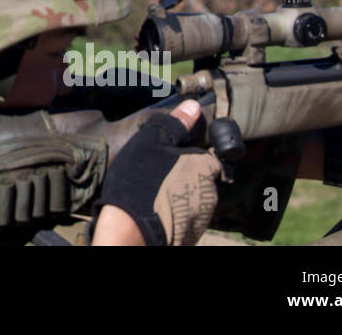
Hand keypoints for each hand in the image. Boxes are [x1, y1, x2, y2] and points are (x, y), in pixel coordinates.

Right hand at [91, 100, 221, 245]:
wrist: (129, 231)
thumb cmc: (141, 180)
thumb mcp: (152, 142)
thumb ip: (175, 124)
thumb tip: (194, 106)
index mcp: (206, 168)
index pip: (211, 155)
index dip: (193, 151)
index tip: (176, 151)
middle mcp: (210, 195)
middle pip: (202, 178)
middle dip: (186, 173)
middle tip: (160, 169)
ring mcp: (201, 218)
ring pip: (193, 197)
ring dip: (179, 192)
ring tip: (153, 189)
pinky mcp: (188, 235)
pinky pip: (183, 217)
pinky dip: (173, 211)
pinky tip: (153, 207)